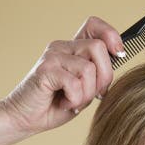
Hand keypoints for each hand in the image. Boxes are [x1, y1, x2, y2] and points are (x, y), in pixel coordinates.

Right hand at [1, 16, 124, 133]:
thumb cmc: (55, 105)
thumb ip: (98, 73)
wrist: (25, 119)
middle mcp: (62, 47)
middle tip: (94, 95)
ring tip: (74, 101)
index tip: (119, 54)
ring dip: (87, 93)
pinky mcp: (45, 70)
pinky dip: (75, 100)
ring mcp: (52, 57)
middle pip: (98, 48)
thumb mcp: (85, 88)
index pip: (94, 25)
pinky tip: (64, 104)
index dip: (111, 35)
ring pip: (88, 68)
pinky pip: (74, 83)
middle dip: (104, 77)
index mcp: (72, 48)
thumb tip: (118, 56)